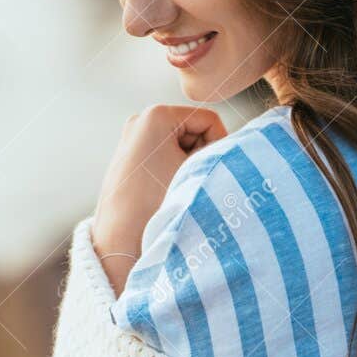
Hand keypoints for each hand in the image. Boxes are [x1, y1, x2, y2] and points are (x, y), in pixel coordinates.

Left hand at [92, 105, 227, 289]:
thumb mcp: (197, 170)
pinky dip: (173, 172)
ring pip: (181, 147)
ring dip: (188, 166)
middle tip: (192, 182)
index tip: (208, 172)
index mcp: (156, 115)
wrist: (121, 241)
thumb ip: (219, 152)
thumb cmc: (158, 204)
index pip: (210, 120)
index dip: (219, 145)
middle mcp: (140, 121)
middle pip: (194, 132)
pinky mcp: (128, 159)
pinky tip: (165, 193)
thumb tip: (235, 148)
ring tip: (177, 190)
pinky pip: (164, 157)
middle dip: (200, 156)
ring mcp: (131, 140)